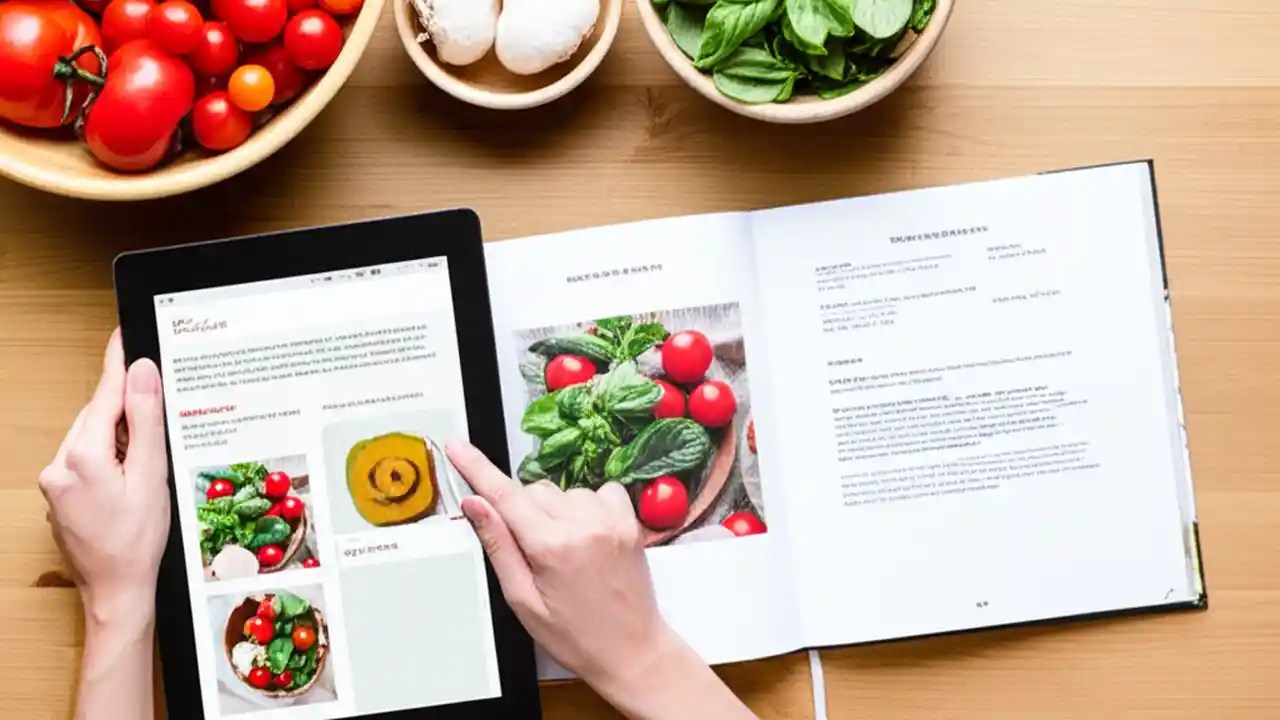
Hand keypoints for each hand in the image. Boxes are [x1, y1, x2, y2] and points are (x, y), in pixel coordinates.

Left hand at [39, 329, 169, 623]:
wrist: (116, 590)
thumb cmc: (138, 541)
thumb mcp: (152, 476)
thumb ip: (146, 421)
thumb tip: (141, 373)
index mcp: (83, 456)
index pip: (104, 395)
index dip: (118, 364)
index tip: (124, 336)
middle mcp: (60, 465)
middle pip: (96, 415)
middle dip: (126, 409)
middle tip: (160, 410)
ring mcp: (55, 483)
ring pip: (90, 437)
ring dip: (118, 437)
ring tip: (149, 460)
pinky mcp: (59, 496)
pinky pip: (83, 459)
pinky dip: (108, 457)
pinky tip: (131, 477)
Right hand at [446, 439, 666, 682]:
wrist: (632, 651)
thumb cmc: (578, 636)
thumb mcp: (523, 600)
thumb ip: (499, 546)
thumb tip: (476, 505)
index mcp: (552, 547)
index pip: (505, 495)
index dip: (476, 468)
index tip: (459, 447)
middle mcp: (585, 525)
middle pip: (533, 491)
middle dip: (522, 512)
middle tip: (531, 551)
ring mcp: (612, 520)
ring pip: (564, 490)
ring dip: (555, 510)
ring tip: (563, 551)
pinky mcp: (630, 521)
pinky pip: (599, 490)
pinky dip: (587, 505)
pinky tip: (586, 534)